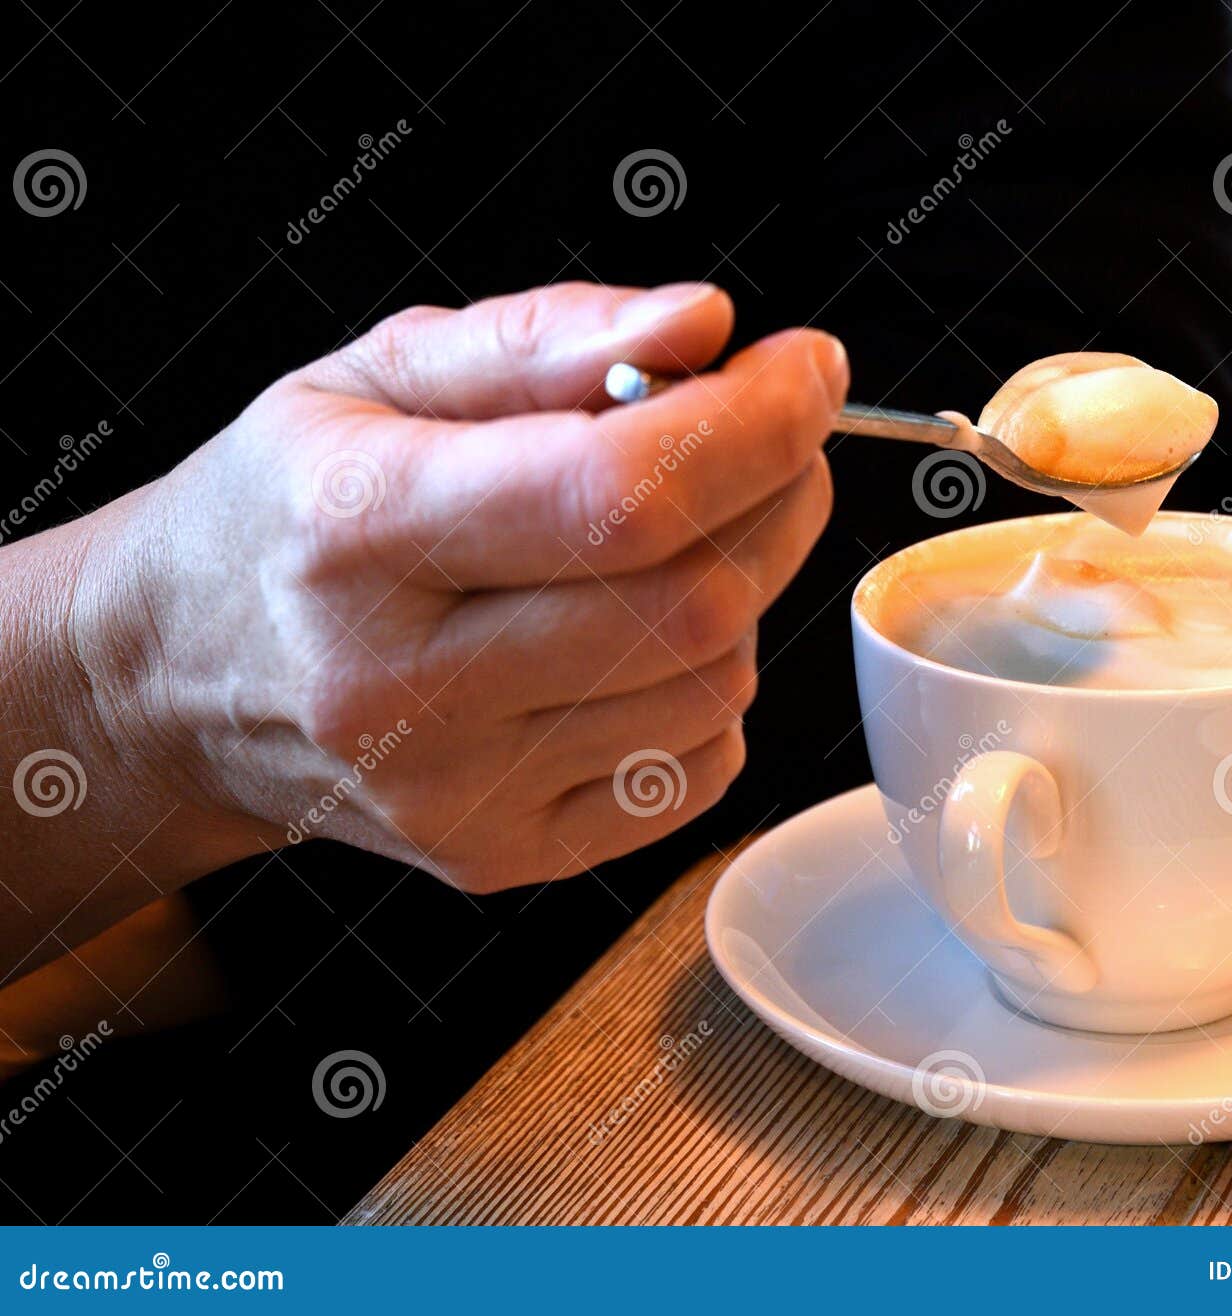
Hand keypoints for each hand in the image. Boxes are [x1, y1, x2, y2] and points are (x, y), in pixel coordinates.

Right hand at [75, 282, 844, 894]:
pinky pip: (696, 768)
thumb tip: (702, 326)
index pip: (615, 497)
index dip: (752, 426)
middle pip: (690, 603)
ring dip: (742, 589)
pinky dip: (707, 684)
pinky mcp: (499, 856)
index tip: (805, 370)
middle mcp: (399, 688)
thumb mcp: (378, 375)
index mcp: (357, 535)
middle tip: (772, 439)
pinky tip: (637, 638)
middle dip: (776, 499)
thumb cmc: (287, 510)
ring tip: (672, 539)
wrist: (181, 678)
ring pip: (711, 685)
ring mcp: (455, 793)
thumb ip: (544, 338)